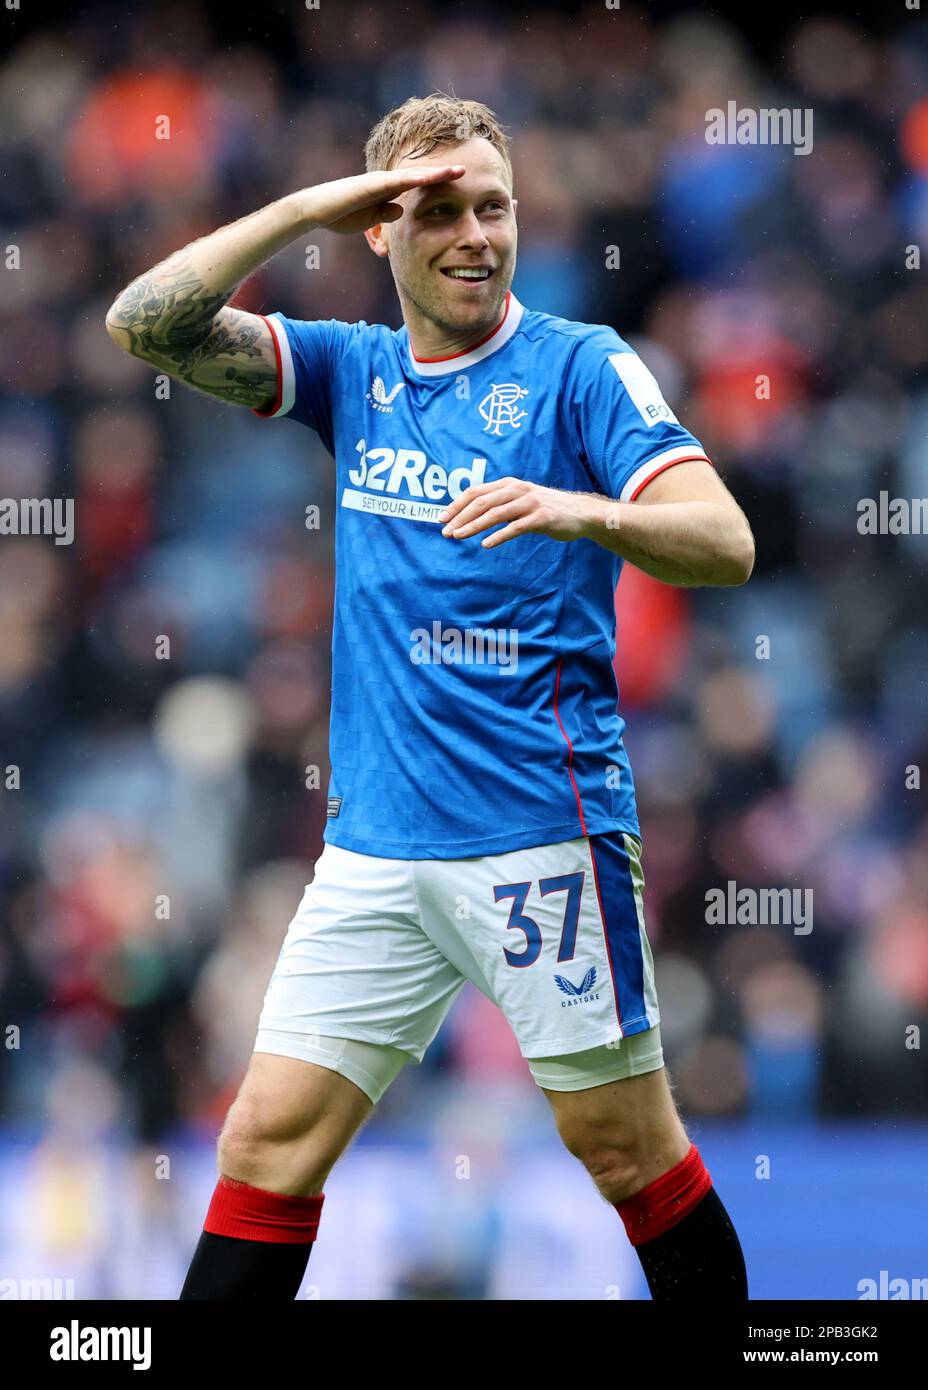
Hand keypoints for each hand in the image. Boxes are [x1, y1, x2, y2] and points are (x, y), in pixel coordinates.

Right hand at [300, 166, 464, 235]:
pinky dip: (413, 180)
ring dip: (435, 173)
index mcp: (388, 191)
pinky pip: (396, 182)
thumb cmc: (340, 215)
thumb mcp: (371, 220)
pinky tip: (428, 178)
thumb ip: (386, 213)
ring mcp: (380, 181)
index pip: (418, 186)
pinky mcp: (370, 185)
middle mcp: (387, 182)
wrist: (315, 210)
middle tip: (466, 170)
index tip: (458, 184)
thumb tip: (403, 211)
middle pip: (421, 176)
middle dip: (444, 174)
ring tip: (457, 171)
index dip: (439, 183)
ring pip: (413, 175)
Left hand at [439, 477, 608, 548]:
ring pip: (495, 513)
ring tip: (458, 536)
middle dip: (460, 517)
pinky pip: (515, 527)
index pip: (475, 492)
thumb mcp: (520, 500)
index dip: (456, 505)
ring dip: (474, 526)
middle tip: (446, 532)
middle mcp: (517, 490)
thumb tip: (471, 514)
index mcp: (508, 484)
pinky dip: (499, 536)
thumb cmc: (545, 508)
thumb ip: (499, 503)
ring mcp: (529, 503)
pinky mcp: (541, 518)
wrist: (580, 513)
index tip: (441, 519)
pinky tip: (486, 544)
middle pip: (481, 502)